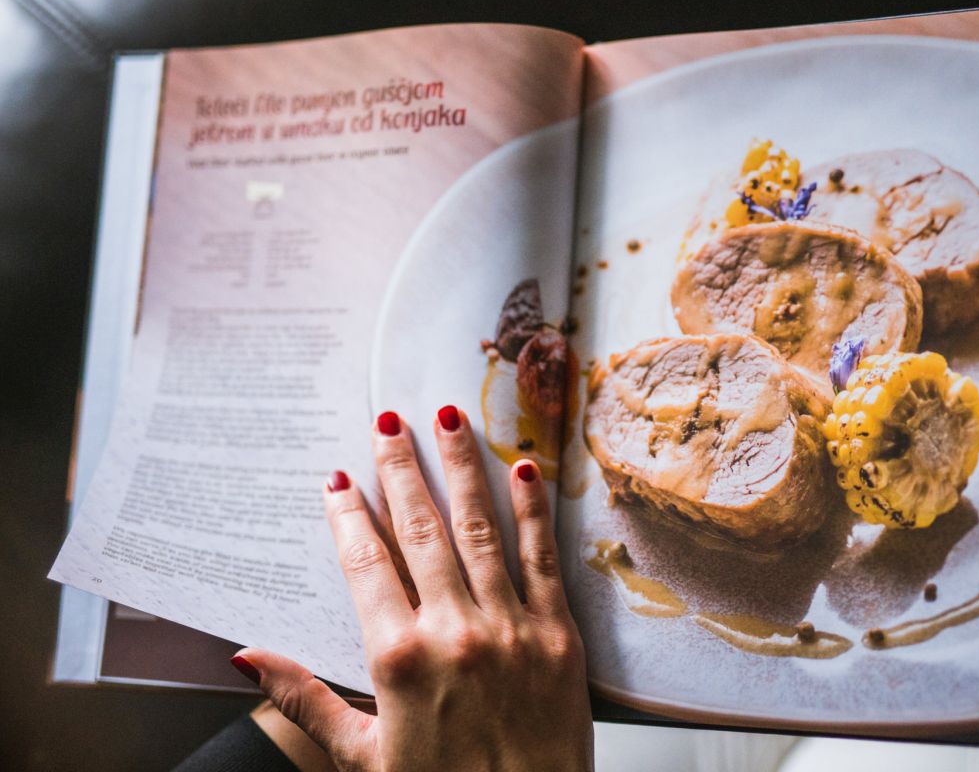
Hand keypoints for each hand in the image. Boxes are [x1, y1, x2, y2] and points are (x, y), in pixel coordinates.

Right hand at [233, 406, 592, 770]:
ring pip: (479, 529)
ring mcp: (511, 627)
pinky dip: (532, 510)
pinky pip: (543, 558)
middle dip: (402, 468)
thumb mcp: (360, 758)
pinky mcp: (559, 635)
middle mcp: (454, 631)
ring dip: (462, 467)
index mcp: (398, 660)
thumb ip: (303, 699)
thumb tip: (244, 658)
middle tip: (388, 420)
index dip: (350, 515)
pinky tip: (522, 467)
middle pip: (421, 529)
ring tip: (447, 417)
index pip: (365, 563)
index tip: (340, 478)